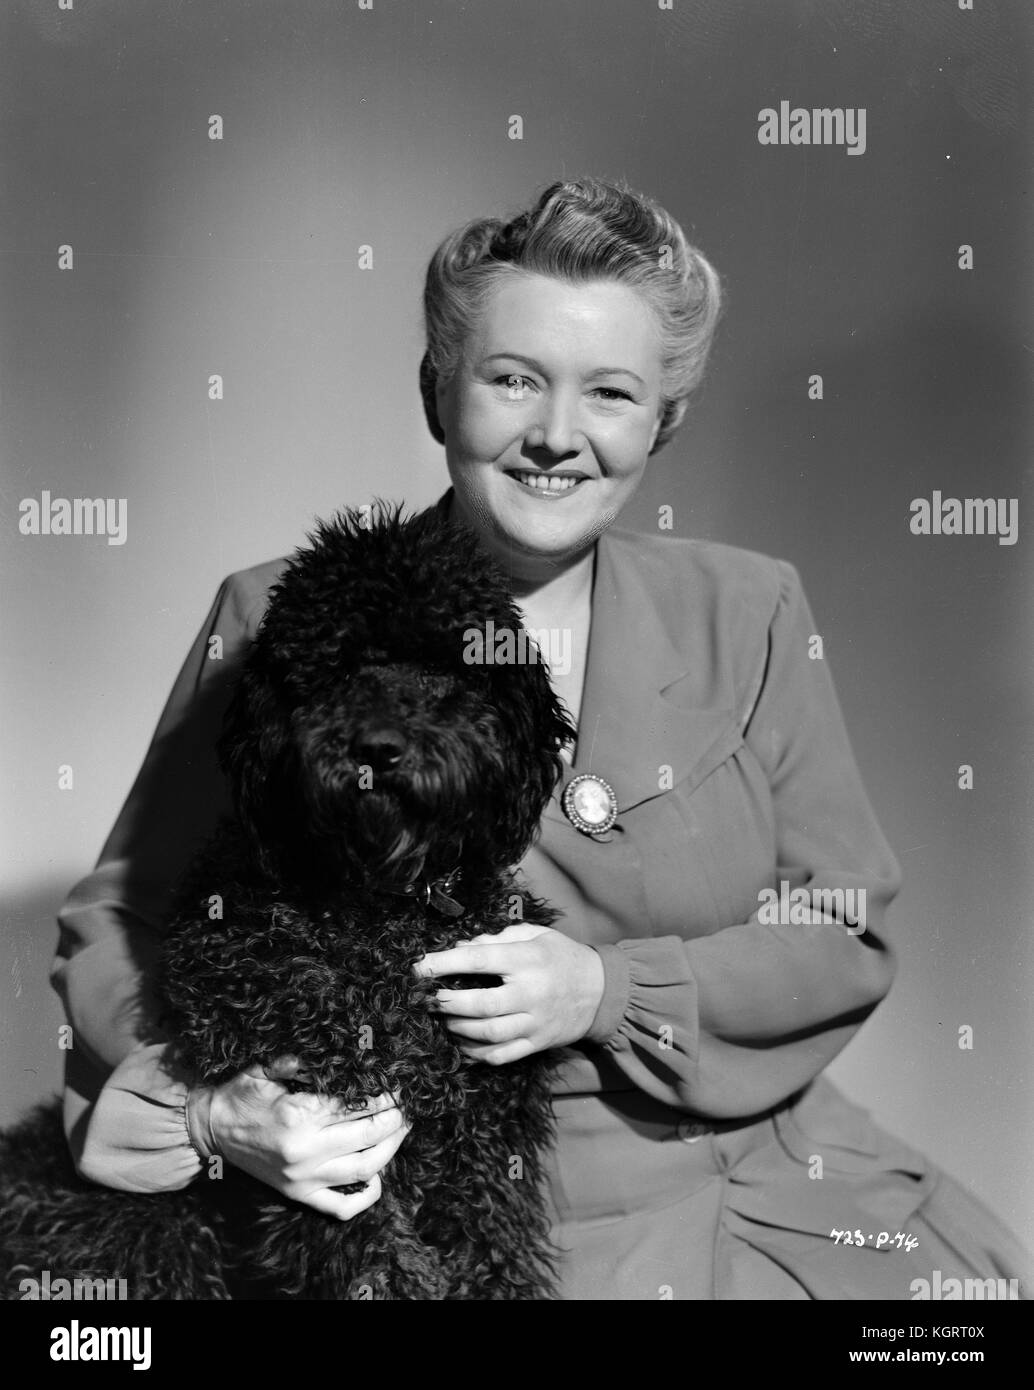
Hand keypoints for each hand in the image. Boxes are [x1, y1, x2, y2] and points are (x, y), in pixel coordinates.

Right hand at [189, 1056, 409, 1219]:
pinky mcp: (299, 1195)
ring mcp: (303, 1179)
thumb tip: (342, 1050)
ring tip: (402, 1129)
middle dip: (395, 1118)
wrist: (211, 1130)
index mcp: (298, 1116)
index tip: (396, 1083)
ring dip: (391, 1149)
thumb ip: (301, 1060)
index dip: (382, 1093)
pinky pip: (340, 1206)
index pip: (356, 1104)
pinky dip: (365, 1195)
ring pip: (364, 1169)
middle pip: (368, 1136)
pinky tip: (378, 1175)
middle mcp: (304, 1151)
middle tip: (407, 1104)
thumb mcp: (266, 1068)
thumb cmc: (241, 1095)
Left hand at [413, 922, 604, 1064]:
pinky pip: (501, 1056)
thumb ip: (499, 938)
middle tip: (427, 998)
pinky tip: (461, 1044)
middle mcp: (530, 994)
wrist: (602, 990)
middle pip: (480, 1004)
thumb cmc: (562, 956)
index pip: (479, 961)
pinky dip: (476, 1054)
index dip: (444, 963)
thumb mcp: (536, 935)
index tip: (418, 966)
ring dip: (458, 1028)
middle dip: (446, 1002)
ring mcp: (534, 1023)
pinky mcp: (537, 1044)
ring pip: (487, 1034)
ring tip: (444, 1019)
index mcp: (528, 961)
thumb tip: (462, 947)